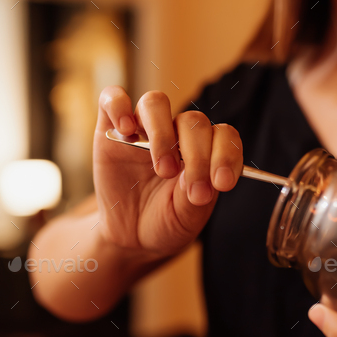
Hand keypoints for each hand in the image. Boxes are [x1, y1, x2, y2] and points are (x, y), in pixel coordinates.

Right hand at [93, 86, 242, 258]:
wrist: (130, 237)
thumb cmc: (165, 222)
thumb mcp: (186, 218)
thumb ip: (195, 195)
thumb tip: (200, 178)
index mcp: (204, 151)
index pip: (223, 135)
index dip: (226, 155)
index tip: (222, 183)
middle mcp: (176, 133)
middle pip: (192, 121)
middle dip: (197, 157)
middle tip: (192, 192)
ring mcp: (143, 129)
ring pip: (156, 103)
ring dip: (163, 135)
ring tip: (163, 170)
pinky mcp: (110, 130)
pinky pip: (113, 98)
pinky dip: (119, 106)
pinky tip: (126, 130)